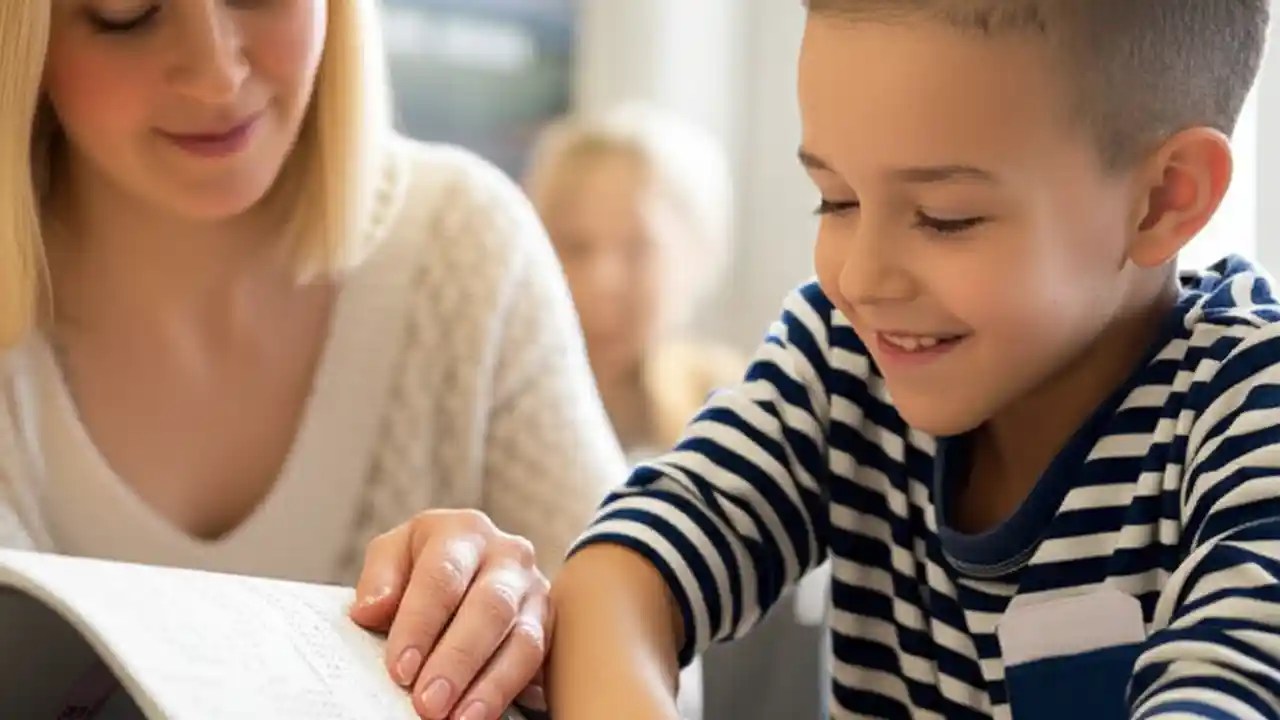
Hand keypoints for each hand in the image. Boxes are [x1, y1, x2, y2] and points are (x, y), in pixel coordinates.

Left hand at [349, 510, 551, 719]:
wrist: (473, 570)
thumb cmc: (426, 566)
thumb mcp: (395, 556)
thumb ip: (380, 577)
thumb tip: (370, 609)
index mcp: (463, 531)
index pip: (442, 576)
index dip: (420, 624)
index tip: (401, 668)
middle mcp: (508, 555)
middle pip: (490, 607)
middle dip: (457, 660)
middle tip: (428, 703)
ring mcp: (535, 591)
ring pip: (523, 640)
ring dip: (489, 686)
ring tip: (458, 719)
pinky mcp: (550, 626)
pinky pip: (539, 664)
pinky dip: (509, 693)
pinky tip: (482, 716)